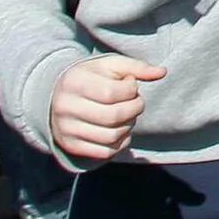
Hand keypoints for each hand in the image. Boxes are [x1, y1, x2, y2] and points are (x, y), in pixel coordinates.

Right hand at [50, 54, 164, 162]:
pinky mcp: (71, 146)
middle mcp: (65, 107)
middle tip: (136, 103)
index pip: (110, 92)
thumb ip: (136, 67)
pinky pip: (104, 152)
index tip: (132, 86)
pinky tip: (122, 131)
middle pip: (113, 116)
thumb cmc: (91, 79)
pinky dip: (121, 143)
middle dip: (134, 109)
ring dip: (129, 126)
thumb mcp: (109, 66)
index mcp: (74, 82)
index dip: (130, 91)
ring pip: (111, 136)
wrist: (56, 98)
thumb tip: (161, 72)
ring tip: (128, 115)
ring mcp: (66, 129)